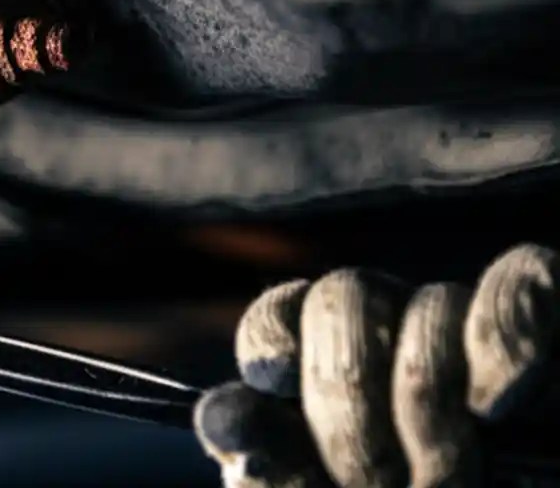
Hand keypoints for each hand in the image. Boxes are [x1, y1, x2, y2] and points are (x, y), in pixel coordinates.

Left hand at [193, 245, 558, 486]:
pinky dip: (503, 344)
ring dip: (427, 404)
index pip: (279, 314)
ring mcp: (469, 327)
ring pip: (428, 305)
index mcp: (327, 369)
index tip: (272, 376)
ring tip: (443, 482)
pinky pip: (519, 283)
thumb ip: (271, 467)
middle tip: (368, 484)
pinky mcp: (545, 316)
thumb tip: (222, 417)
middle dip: (349, 399)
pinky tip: (495, 408)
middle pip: (343, 299)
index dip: (271, 335)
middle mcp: (392, 334)